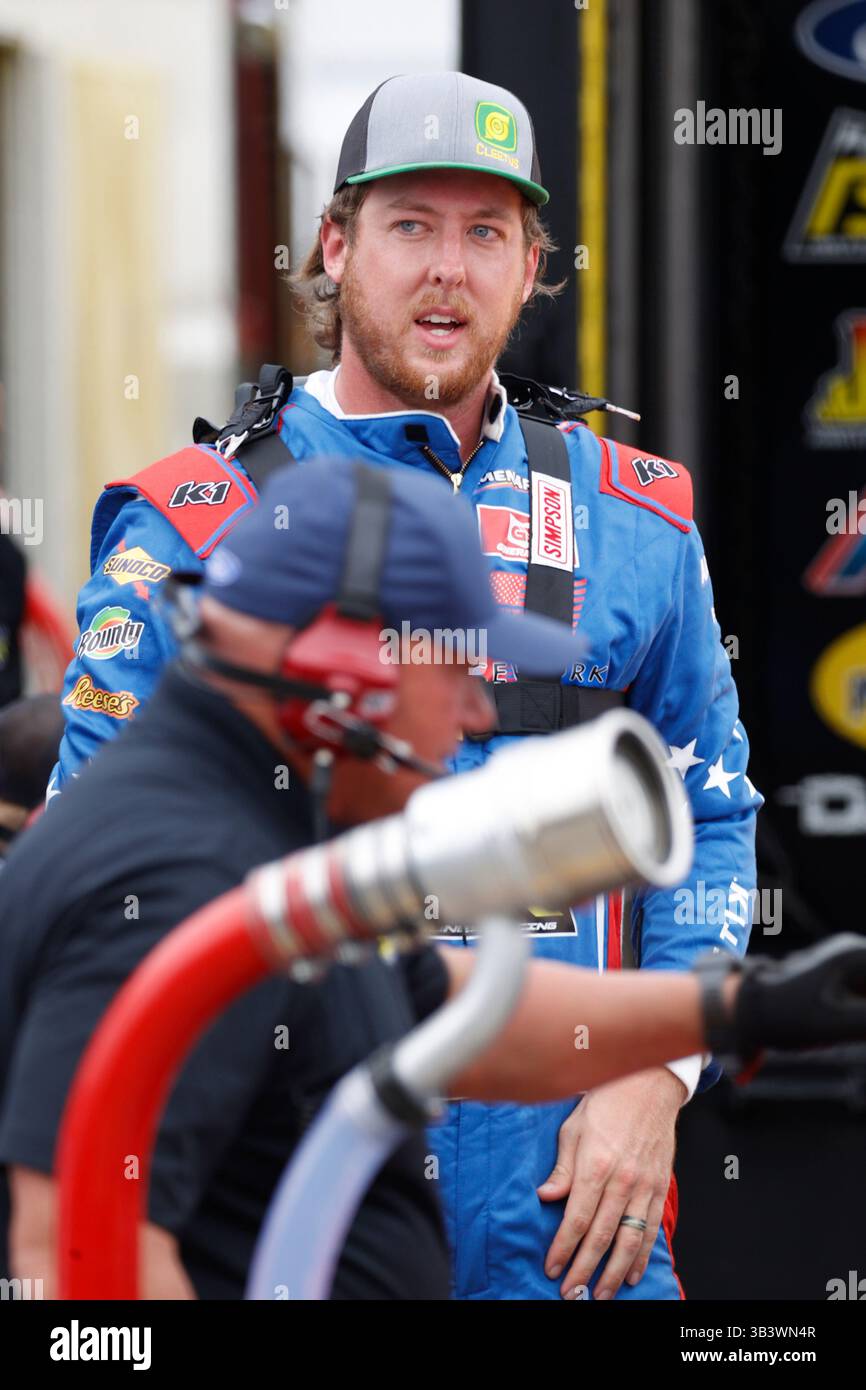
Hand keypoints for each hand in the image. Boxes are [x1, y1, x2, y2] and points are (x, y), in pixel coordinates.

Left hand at [537, 1067, 683, 1299]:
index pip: (575, 1218)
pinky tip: (632, 1272)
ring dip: (614, 1272)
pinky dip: (642, 1255)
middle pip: (601, 1236)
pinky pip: (651, 1228)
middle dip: (584, 1270)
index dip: (562, 1248)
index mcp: (595, 1165)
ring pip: (629, 1240)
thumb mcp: (573, 1127)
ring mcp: (644, 1186)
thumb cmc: (607, 1101)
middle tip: (571, 1293)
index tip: (551, 1268)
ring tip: (601, 1294)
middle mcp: (622, 1180)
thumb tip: (546, 1198)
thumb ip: (562, 1168)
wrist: (649, 1084)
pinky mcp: (659, 1186)